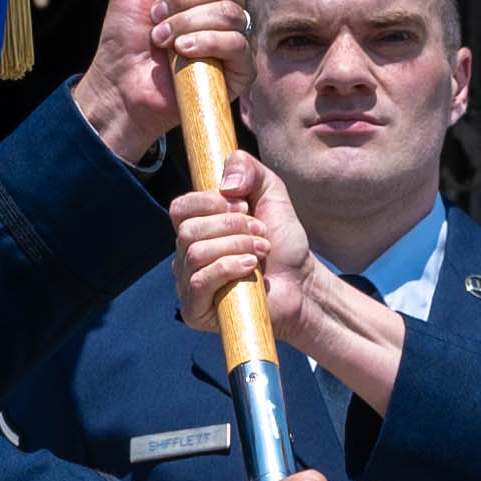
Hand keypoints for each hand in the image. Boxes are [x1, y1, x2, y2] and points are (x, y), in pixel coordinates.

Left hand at [72, 0, 254, 163]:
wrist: (120, 82)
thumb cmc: (125, 34)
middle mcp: (226, 12)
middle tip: (155, 15)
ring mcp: (235, 41)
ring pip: (231, 12)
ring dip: (186, 21)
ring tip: (160, 37)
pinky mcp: (239, 72)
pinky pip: (238, 44)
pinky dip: (206, 42)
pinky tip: (181, 52)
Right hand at [173, 143, 313, 340]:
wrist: (301, 282)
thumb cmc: (283, 243)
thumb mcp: (271, 193)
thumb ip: (248, 169)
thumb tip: (224, 183)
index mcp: (197, 228)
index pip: (179, 208)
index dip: (210, 202)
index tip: (244, 207)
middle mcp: (186, 255)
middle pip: (188, 231)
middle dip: (231, 227)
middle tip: (260, 233)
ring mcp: (188, 284)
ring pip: (195, 254)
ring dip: (236, 246)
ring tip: (261, 251)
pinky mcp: (195, 310)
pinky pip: (199, 281)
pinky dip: (228, 268)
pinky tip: (251, 268)